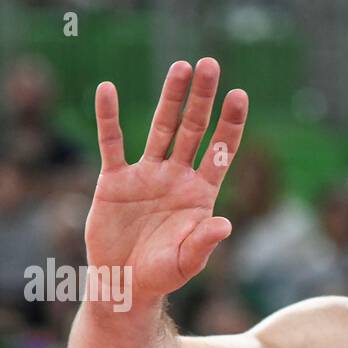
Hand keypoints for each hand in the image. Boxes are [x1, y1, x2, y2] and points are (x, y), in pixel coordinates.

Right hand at [84, 58, 246, 305]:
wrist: (125, 284)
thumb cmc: (163, 275)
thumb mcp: (188, 261)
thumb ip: (204, 241)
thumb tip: (224, 225)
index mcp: (201, 194)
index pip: (220, 151)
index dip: (231, 123)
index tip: (239, 94)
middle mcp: (177, 177)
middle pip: (193, 129)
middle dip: (202, 98)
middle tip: (209, 63)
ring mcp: (147, 175)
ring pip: (161, 128)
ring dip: (170, 97)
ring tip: (180, 65)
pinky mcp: (115, 180)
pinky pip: (111, 143)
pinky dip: (109, 118)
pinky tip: (107, 90)